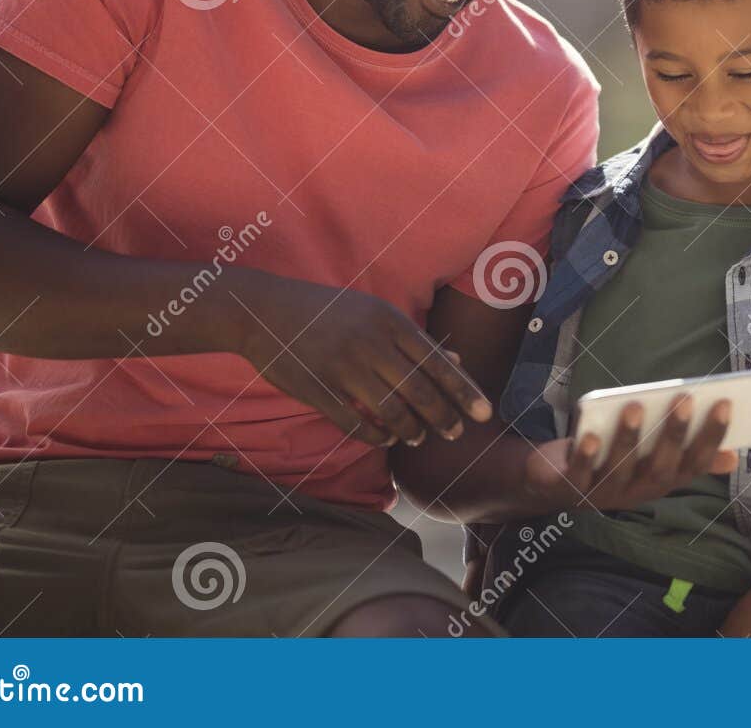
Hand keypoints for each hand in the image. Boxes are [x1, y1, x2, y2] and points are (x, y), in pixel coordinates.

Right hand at [226, 271, 490, 447]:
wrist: (265, 310)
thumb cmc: (328, 311)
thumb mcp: (374, 313)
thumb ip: (414, 340)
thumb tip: (457, 363)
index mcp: (388, 320)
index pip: (437, 363)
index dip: (463, 391)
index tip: (485, 413)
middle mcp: (369, 342)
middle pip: (419, 390)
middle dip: (443, 417)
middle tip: (455, 434)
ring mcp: (341, 365)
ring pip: (390, 411)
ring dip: (410, 430)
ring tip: (417, 438)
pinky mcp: (316, 388)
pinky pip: (354, 422)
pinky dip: (375, 436)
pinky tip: (386, 440)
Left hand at [524, 395, 737, 511]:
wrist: (556, 483)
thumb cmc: (612, 461)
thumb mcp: (651, 460)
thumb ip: (685, 457)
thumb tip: (732, 457)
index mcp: (660, 481)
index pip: (694, 464)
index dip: (711, 437)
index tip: (725, 404)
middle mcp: (637, 492)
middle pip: (660, 467)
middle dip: (674, 434)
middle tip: (685, 399)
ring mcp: (603, 493)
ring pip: (619, 470)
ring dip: (628, 440)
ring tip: (636, 407)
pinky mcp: (569, 488)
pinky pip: (579, 475)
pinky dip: (586, 457)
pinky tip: (592, 435)